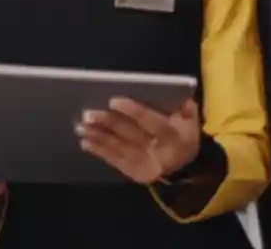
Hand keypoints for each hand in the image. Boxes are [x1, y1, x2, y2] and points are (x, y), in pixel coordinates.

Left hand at [76, 97, 200, 183]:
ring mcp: (148, 164)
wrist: (185, 166)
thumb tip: (178, 96)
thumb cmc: (182, 133)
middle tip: (87, 115)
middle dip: (108, 124)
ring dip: (98, 137)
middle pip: (131, 135)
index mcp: (177, 135)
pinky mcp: (137, 173)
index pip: (153, 122)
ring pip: (120, 148)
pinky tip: (86, 143)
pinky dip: (100, 151)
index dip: (133, 111)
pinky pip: (116, 161)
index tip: (112, 101)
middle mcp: (162, 152)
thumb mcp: (190, 120)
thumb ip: (184, 108)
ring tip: (80, 127)